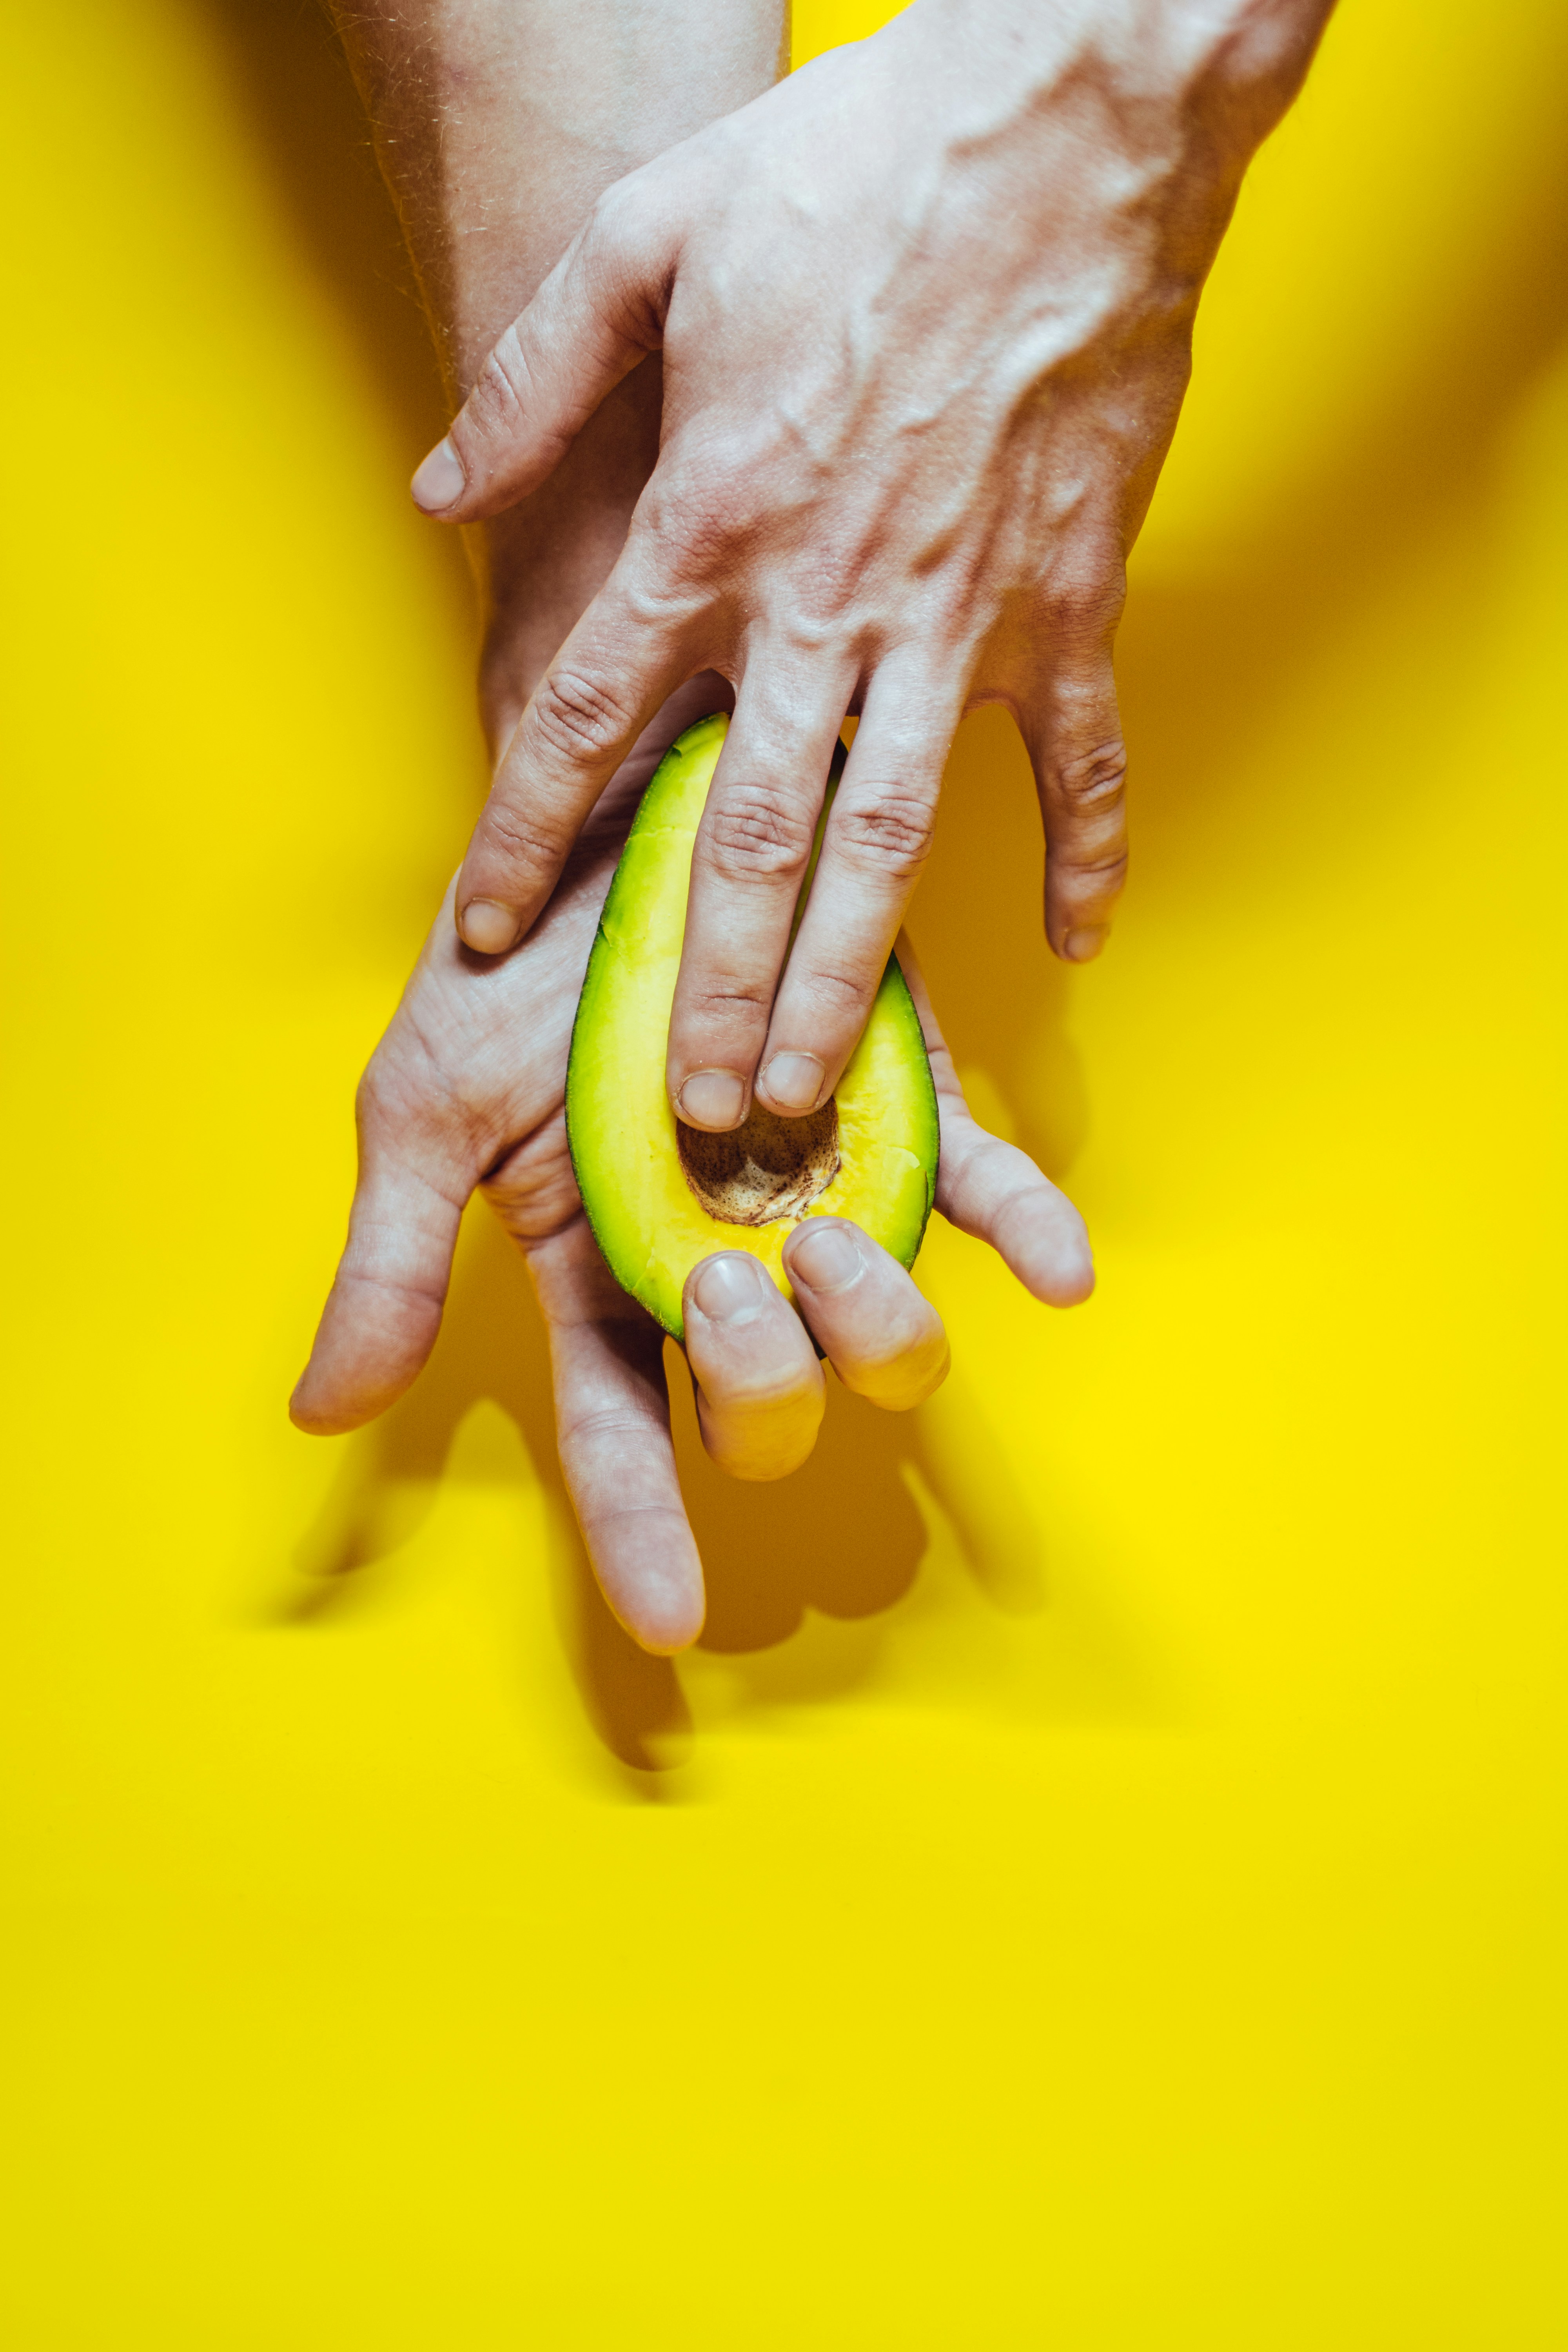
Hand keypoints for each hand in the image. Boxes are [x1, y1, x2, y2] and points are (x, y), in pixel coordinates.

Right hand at [290, 700, 1093, 1653]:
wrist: (601, 815)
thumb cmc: (510, 968)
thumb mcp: (426, 1107)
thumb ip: (391, 1259)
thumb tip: (323, 1411)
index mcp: (606, 1274)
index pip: (621, 1431)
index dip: (642, 1532)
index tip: (666, 1621)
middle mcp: (724, 1256)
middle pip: (771, 1402)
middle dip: (760, 1384)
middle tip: (725, 1288)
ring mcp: (819, 1190)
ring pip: (887, 1335)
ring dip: (877, 1327)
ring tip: (832, 1249)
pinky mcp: (897, 1108)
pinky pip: (981, 1193)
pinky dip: (1029, 1235)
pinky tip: (1061, 1273)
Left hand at [409, 0, 1329, 1138]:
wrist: (1066, 123)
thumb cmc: (859, 167)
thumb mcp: (654, 234)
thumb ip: (536, 376)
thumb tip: (441, 487)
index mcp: (714, 521)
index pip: (588, 715)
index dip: (528, 835)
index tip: (491, 930)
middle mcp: (827, 600)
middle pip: (745, 834)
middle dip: (707, 982)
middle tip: (689, 1100)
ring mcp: (961, 618)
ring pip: (889, 839)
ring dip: (849, 974)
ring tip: (814, 1082)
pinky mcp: (1071, 604)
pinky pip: (1081, 759)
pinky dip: (1089, 852)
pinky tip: (1076, 941)